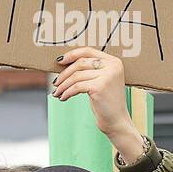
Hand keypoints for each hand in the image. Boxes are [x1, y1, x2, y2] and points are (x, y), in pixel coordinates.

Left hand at [51, 47, 145, 162]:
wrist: (117, 121)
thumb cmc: (106, 101)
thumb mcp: (101, 80)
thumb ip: (90, 69)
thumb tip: (64, 62)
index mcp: (114, 62)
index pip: (88, 51)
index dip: (72, 54)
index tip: (59, 61)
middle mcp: (112, 66)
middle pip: (80, 63)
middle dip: (64, 73)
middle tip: (55, 82)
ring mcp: (107, 76)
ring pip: (76, 76)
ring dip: (63, 85)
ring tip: (57, 92)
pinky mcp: (99, 87)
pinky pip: (76, 86)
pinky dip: (67, 92)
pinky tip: (63, 97)